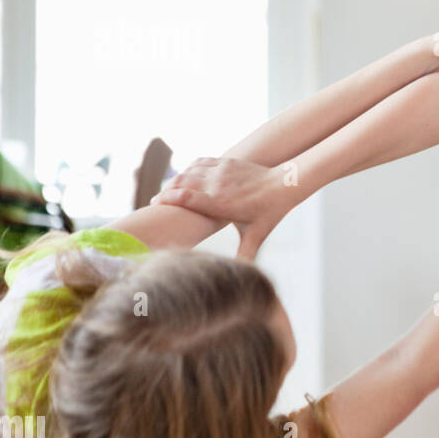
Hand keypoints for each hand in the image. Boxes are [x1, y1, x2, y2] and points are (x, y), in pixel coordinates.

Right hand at [150, 156, 295, 258]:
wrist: (284, 184)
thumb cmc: (269, 212)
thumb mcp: (257, 235)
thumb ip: (245, 254)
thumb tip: (239, 275)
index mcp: (221, 203)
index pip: (186, 198)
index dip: (166, 199)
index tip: (153, 204)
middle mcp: (218, 184)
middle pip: (181, 183)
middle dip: (165, 191)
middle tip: (155, 202)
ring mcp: (222, 171)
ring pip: (189, 171)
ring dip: (175, 180)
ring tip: (166, 191)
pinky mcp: (226, 162)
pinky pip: (200, 162)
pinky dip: (188, 169)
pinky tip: (184, 176)